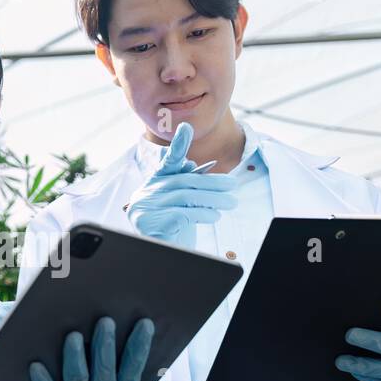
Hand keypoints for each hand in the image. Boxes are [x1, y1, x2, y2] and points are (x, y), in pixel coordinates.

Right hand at [124, 121, 237, 248]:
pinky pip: (182, 214)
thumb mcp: (179, 203)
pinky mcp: (150, 223)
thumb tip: (192, 163)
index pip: (168, 161)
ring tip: (231, 202)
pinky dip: (202, 214)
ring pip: (186, 197)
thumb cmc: (173, 226)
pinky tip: (215, 217)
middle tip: (234, 184)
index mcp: (154, 183)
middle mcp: (147, 192)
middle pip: (185, 182)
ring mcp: (146, 207)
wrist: (160, 254)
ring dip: (213, 199)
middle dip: (212, 182)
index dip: (178, 144)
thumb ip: (184, 183)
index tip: (187, 127)